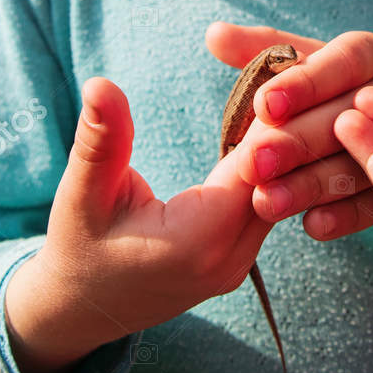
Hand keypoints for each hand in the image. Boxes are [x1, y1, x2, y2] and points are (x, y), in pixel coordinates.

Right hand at [4, 76, 272, 372]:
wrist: (78, 310)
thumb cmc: (78, 248)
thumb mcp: (82, 193)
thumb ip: (101, 140)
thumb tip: (99, 85)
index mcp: (198, 243)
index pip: (254, 167)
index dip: (268, 116)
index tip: (281, 63)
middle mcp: (231, 260)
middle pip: (280, 180)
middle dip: (285, 125)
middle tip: (295, 63)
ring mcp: (239, 265)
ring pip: (281, 193)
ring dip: (281, 146)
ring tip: (289, 87)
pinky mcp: (238, 260)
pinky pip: (267, 204)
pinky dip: (269, 167)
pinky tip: (271, 127)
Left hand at [206, 22, 372, 238]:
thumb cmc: (333, 86)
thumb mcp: (305, 61)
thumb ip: (263, 51)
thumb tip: (214, 35)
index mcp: (369, 54)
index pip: (339, 63)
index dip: (303, 86)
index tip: (264, 105)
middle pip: (345, 119)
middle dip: (296, 143)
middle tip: (251, 164)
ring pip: (359, 165)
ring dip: (311, 186)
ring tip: (266, 202)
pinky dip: (346, 217)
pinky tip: (311, 226)